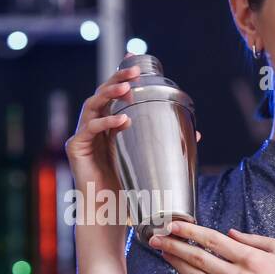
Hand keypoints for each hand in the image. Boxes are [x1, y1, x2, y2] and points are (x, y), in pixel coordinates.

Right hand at [64, 55, 200, 210]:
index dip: (122, 73)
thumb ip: (166, 145)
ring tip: (126, 89)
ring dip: (109, 94)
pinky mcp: (76, 149)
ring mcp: (83, 137)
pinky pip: (89, 130)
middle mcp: (94, 126)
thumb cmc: (127, 190)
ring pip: (92, 106)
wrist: (108, 216)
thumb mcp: (148, 162)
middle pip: (102, 94)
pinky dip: (106, 123)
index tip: (135, 56)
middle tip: (134, 70)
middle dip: (117, 79)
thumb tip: (198, 134)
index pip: (114, 93)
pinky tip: (122, 120)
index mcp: (109, 125)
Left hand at [149, 221, 274, 273]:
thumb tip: (229, 233)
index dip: (188, 232)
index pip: (212, 240)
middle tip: (155, 239)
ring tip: (165, 255)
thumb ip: (254, 240)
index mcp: (252, 258)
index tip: (172, 225)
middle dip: (173, 247)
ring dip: (177, 266)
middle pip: (198, 259)